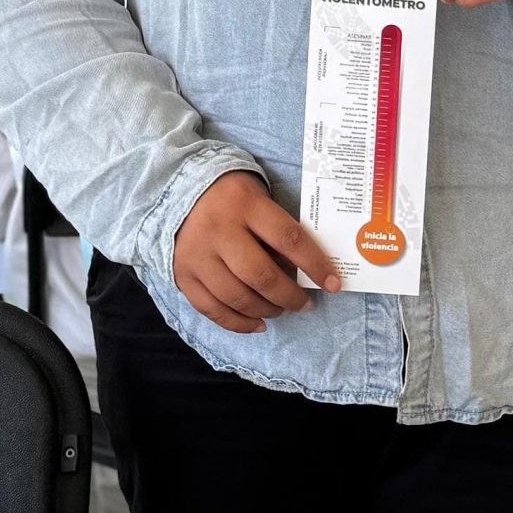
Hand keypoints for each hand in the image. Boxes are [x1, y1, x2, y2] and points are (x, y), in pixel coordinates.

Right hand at [173, 173, 340, 333]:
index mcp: (245, 205)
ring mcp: (197, 255)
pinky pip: (211, 309)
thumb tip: (308, 267)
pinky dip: (238, 323)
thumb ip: (278, 227)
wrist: (177, 188)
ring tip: (281, 310)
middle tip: (305, 304)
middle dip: (289, 297)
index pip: (288, 239)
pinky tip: (258, 324)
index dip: (314, 265)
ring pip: (236, 297)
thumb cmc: (231, 195)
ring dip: (266, 311)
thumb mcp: (259, 196)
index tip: (334, 283)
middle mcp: (219, 230)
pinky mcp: (182, 274)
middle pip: (260, 275)